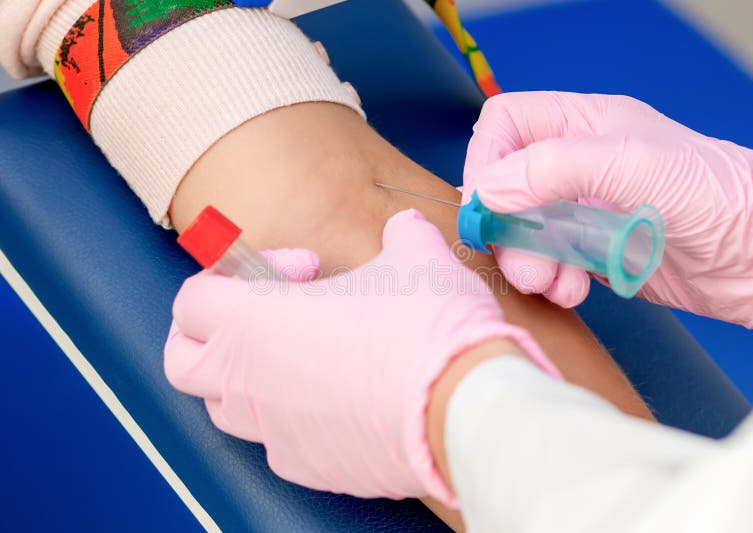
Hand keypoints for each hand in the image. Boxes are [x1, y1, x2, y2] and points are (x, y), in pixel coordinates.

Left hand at [164, 209, 557, 504]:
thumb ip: (399, 235)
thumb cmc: (426, 326)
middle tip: (267, 314)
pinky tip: (344, 400)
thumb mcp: (415, 257)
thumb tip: (404, 228)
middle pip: (183, 362)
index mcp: (253, 324)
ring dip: (253, 376)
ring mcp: (275, 433)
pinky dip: (294, 419)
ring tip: (308, 355)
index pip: (192, 298)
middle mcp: (249, 384)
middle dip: (211, 333)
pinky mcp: (310, 468)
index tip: (304, 268)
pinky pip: (279, 443)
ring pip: (227, 408)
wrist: (465, 407)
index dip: (240, 271)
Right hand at [465, 91, 752, 339]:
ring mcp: (584, 210)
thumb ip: (552, 167)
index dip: (486, 159)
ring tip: (548, 282)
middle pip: (506, 184)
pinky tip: (572, 290)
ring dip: (525, 260)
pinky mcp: (592, 253)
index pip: (507, 125)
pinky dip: (550, 281)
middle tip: (518, 259)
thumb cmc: (715, 195)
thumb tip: (487, 191)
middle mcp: (578, 164)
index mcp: (584, 124)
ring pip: (522, 230)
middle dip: (505, 224)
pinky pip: (548, 264)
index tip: (486, 204)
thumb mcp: (630, 164)